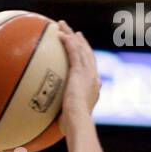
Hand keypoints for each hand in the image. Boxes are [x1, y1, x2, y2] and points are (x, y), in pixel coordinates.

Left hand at [57, 21, 100, 137]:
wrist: (78, 120)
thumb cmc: (73, 126)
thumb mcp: (69, 119)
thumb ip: (65, 116)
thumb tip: (56, 122)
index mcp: (94, 87)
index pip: (91, 69)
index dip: (87, 58)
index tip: (83, 51)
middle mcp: (93, 77)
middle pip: (88, 54)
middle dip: (81, 42)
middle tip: (76, 33)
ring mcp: (87, 72)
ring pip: (80, 48)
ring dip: (71, 35)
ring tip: (62, 25)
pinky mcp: (79, 70)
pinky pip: (73, 51)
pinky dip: (67, 41)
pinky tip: (59, 34)